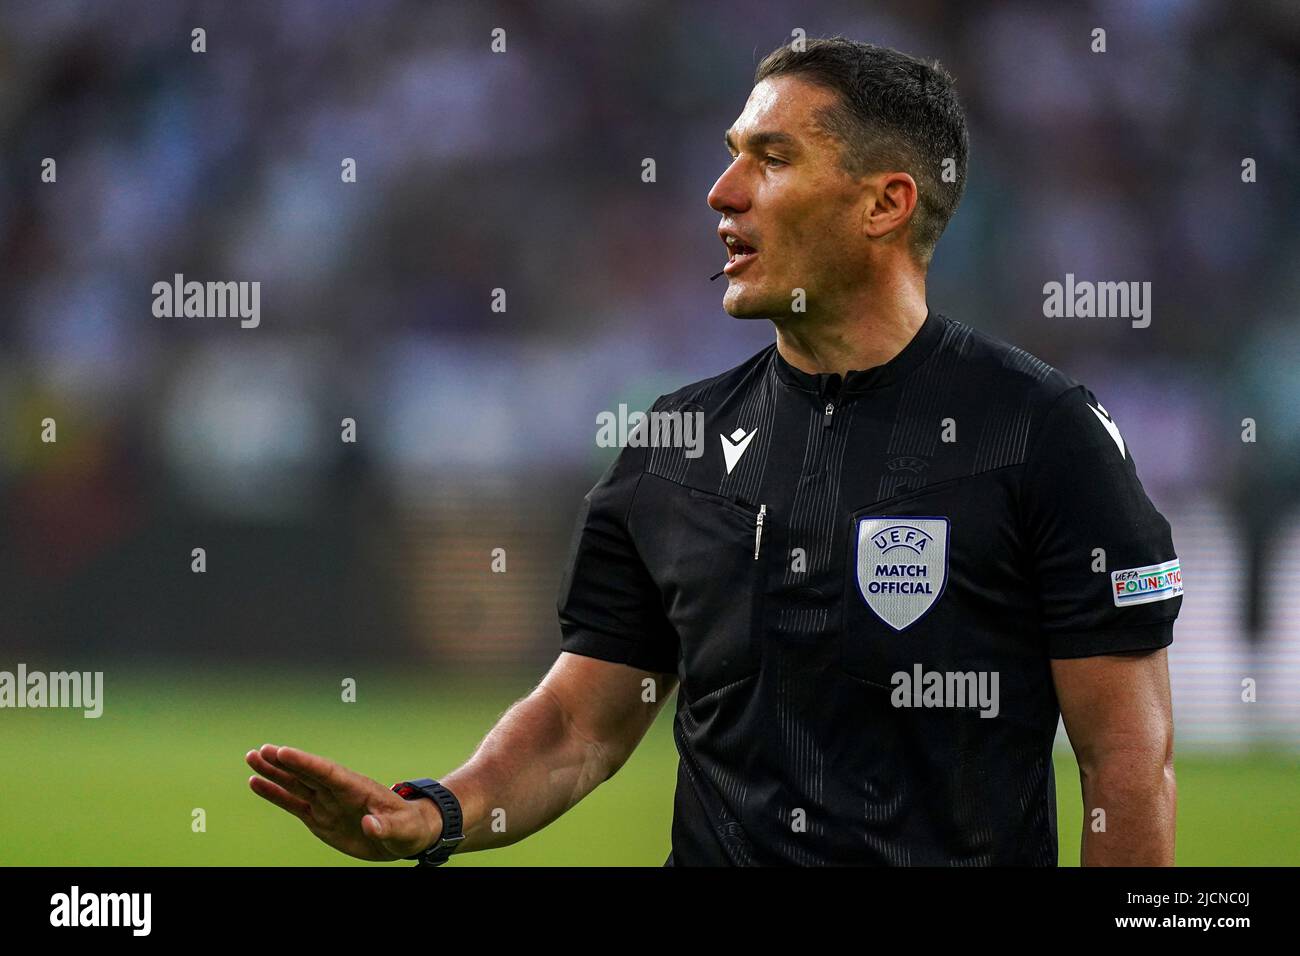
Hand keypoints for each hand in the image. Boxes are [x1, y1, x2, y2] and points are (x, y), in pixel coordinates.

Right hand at [245, 744, 440, 861]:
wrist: (404, 835)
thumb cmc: (408, 828)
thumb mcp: (402, 830)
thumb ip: (386, 827)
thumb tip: (370, 824)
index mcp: (357, 788)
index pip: (327, 772)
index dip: (305, 762)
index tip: (283, 752)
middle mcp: (338, 791)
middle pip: (306, 774)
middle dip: (284, 762)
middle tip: (260, 750)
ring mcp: (326, 802)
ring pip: (296, 784)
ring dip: (274, 772)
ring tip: (252, 757)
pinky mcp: (319, 817)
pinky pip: (293, 803)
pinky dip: (274, 793)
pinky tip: (256, 782)